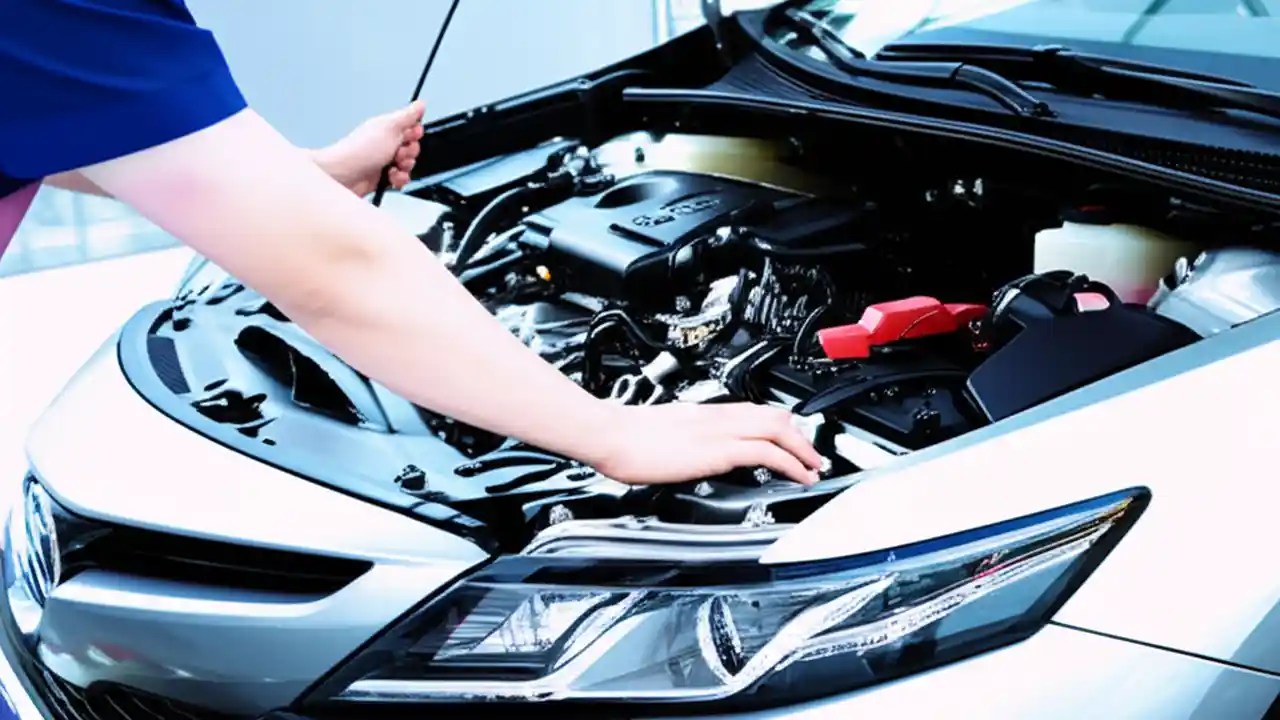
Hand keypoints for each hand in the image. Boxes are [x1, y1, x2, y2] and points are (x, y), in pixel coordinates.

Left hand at [313, 100, 425, 195]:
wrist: (344, 176)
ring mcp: (383, 161)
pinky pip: (400, 179)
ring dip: (405, 168)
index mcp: (387, 128)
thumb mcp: (390, 127)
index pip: (411, 128)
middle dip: (410, 153)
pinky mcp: (382, 178)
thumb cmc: (361, 150)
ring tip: (393, 167)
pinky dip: (399, 179)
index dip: (414, 134)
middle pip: (412, 148)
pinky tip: (390, 177)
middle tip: (397, 153)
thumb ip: (408, 116)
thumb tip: (420, 104)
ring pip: (408, 165)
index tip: (408, 136)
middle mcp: (385, 143)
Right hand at [586, 402, 823, 485]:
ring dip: (802, 448)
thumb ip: (684, 439)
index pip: (754, 410)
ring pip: (778, 428)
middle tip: (813, 455)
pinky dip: (790, 462)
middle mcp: (717, 416)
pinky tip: (799, 475)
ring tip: (814, 467)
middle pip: (774, 415)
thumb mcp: (662, 433)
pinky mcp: (717, 450)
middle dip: (800, 436)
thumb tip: (691, 452)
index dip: (780, 424)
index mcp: (704, 412)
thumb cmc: (625, 437)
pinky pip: (766, 451)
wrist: (609, 433)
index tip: (791, 439)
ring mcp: (719, 430)